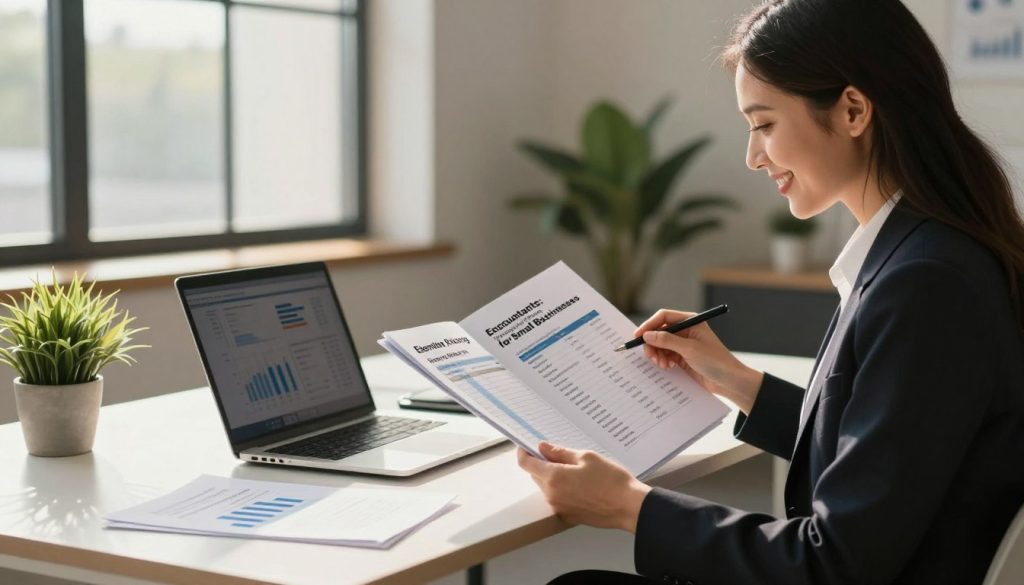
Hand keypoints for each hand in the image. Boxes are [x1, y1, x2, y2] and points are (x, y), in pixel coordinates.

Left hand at [516, 442, 650, 532]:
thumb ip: (560, 452)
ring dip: (553, 477)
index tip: (526, 446)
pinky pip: (558, 499)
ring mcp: (559, 508)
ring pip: (547, 488)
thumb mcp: (586, 457)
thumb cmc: (611, 480)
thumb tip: (543, 448)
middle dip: (542, 464)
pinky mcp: (568, 516)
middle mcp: (552, 496)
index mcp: (554, 478)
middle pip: (536, 476)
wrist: (629, 507)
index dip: (524, 453)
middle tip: (558, 454)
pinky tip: (580, 484)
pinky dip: (562, 489)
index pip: (526, 464)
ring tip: (576, 470)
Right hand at [633, 309, 763, 412]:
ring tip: (662, 364)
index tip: (638, 336)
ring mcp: (683, 344)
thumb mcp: (689, 349)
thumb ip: (666, 340)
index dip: (649, 325)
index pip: (664, 317)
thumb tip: (647, 335)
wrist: (729, 381)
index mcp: (690, 321)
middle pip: (659, 331)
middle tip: (651, 356)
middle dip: (653, 343)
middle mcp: (686, 330)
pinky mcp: (682, 357)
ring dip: (657, 354)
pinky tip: (668, 367)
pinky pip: (665, 355)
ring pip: (660, 345)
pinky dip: (663, 360)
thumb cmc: (715, 361)